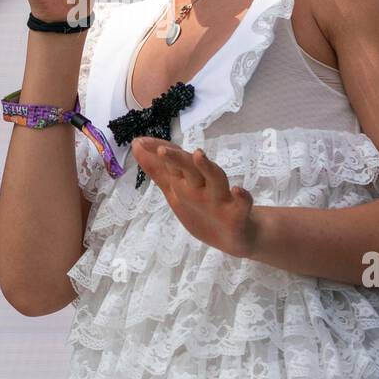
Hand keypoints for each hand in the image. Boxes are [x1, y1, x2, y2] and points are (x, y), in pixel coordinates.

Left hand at [130, 136, 257, 258]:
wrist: (234, 236)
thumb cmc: (202, 207)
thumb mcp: (176, 190)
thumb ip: (157, 169)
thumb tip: (136, 145)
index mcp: (187, 179)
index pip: (172, 160)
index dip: (157, 151)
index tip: (139, 141)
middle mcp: (203, 184)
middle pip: (190, 167)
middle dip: (177, 158)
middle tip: (162, 150)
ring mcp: (221, 197)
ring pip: (216, 179)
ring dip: (207, 167)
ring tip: (198, 155)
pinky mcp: (238, 213)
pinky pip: (242, 205)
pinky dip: (242, 197)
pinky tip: (238, 190)